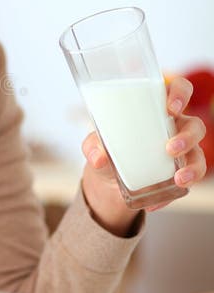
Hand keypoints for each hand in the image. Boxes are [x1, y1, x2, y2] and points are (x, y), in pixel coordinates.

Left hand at [81, 76, 207, 232]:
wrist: (107, 181)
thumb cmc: (106, 149)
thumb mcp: (95, 145)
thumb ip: (93, 147)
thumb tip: (98, 157)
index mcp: (156, 109)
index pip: (179, 89)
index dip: (181, 93)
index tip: (171, 107)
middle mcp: (174, 127)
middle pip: (196, 125)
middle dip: (188, 136)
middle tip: (170, 148)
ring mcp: (182, 152)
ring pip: (199, 154)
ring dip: (193, 167)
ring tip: (177, 179)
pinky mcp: (180, 174)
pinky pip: (187, 182)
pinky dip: (173, 194)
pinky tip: (156, 203)